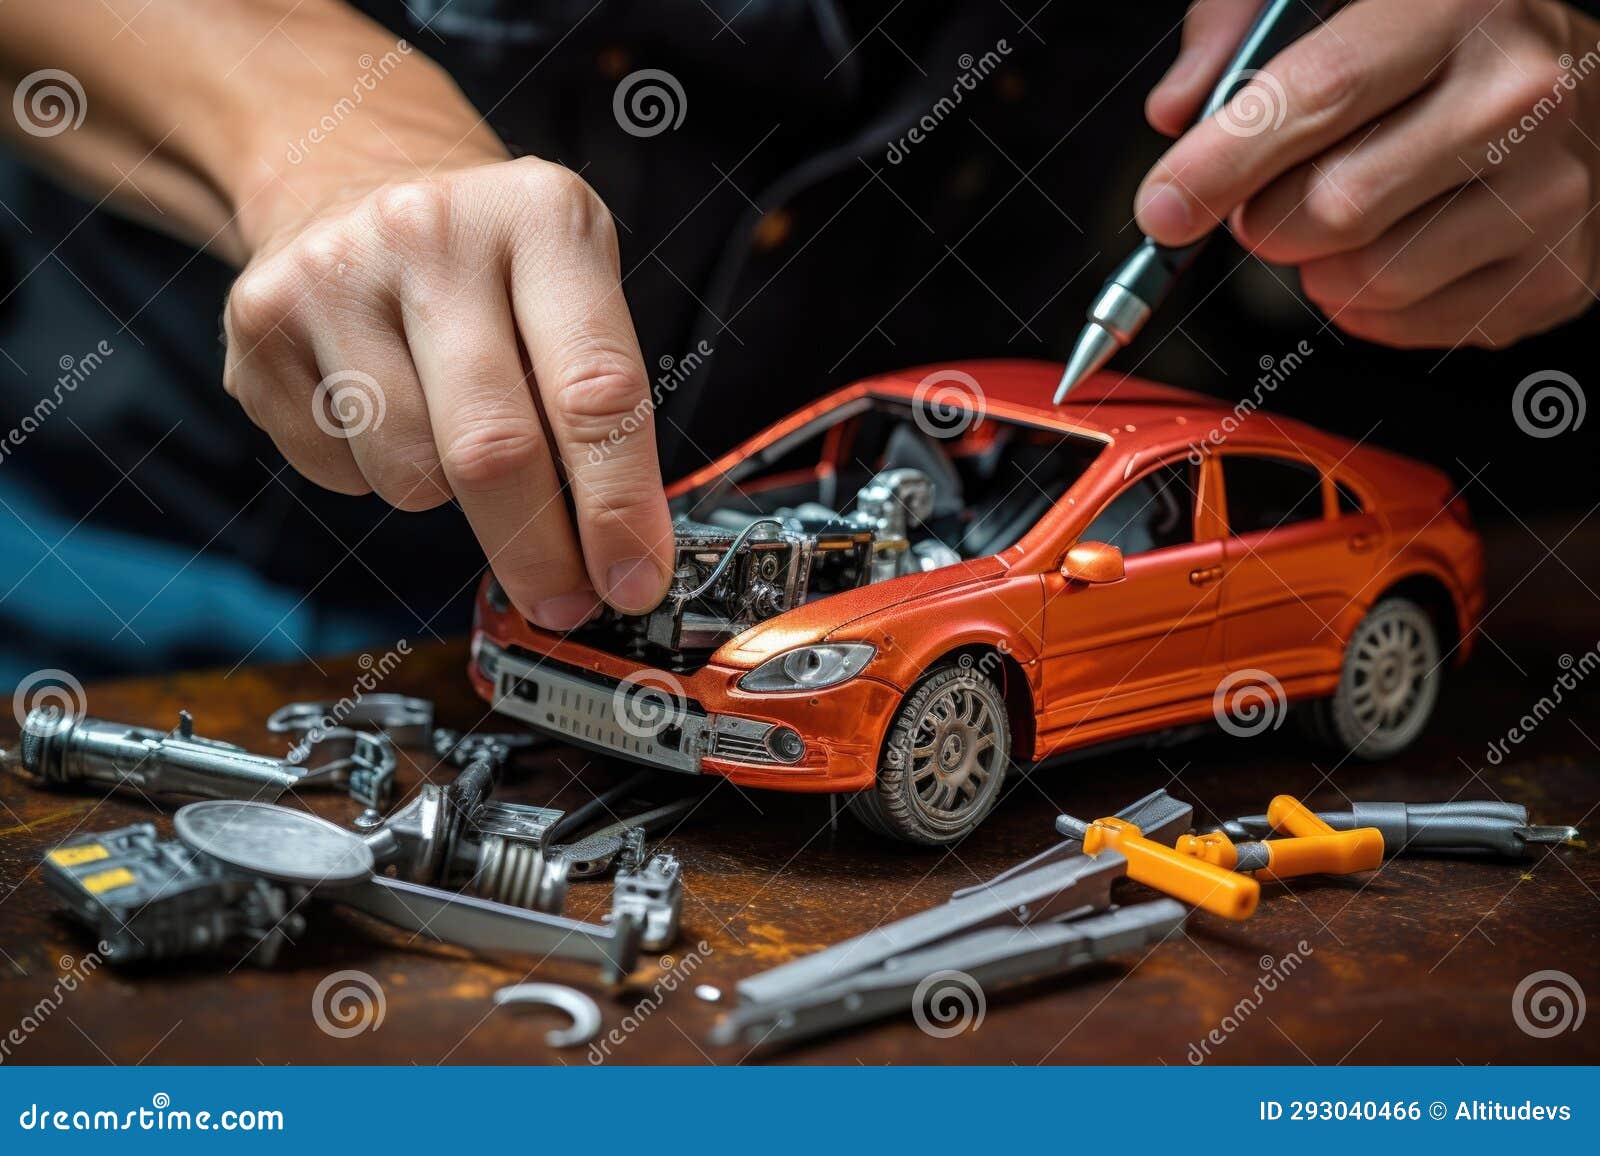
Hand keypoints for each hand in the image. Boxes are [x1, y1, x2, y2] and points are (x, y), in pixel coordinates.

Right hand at [224, 153, 672, 629]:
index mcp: (541, 216)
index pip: (596, 390)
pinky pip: (338, 470)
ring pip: (408, 474)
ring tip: (446, 428)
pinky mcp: (259, 320)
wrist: (351, 179)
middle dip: (538, 551)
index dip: (618, 508)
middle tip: (562, 599)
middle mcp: (434, 230)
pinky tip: (379, 406)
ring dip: (445, 497)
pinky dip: (373, 475)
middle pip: (493, 448)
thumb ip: (602, 409)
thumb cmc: (489, 266)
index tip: (633, 583)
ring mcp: (334, 271)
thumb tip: (622, 555)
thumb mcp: (571, 294)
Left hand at [1140, 0, 1599, 348]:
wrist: (1592, 91)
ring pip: (1361, 278)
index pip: (1319, 96)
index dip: (1222, 162)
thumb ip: (1240, 30)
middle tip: (1272, 195)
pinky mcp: (1554, 273)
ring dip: (1315, 265)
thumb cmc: (1450, 48)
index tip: (1164, 205)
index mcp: (1456, 7)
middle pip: (1329, 207)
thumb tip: (1176, 112)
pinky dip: (1366, 302)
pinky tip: (1399, 243)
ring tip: (1349, 212)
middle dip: (1264, 219)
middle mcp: (1519, 93)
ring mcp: (1550, 189)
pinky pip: (1401, 322)